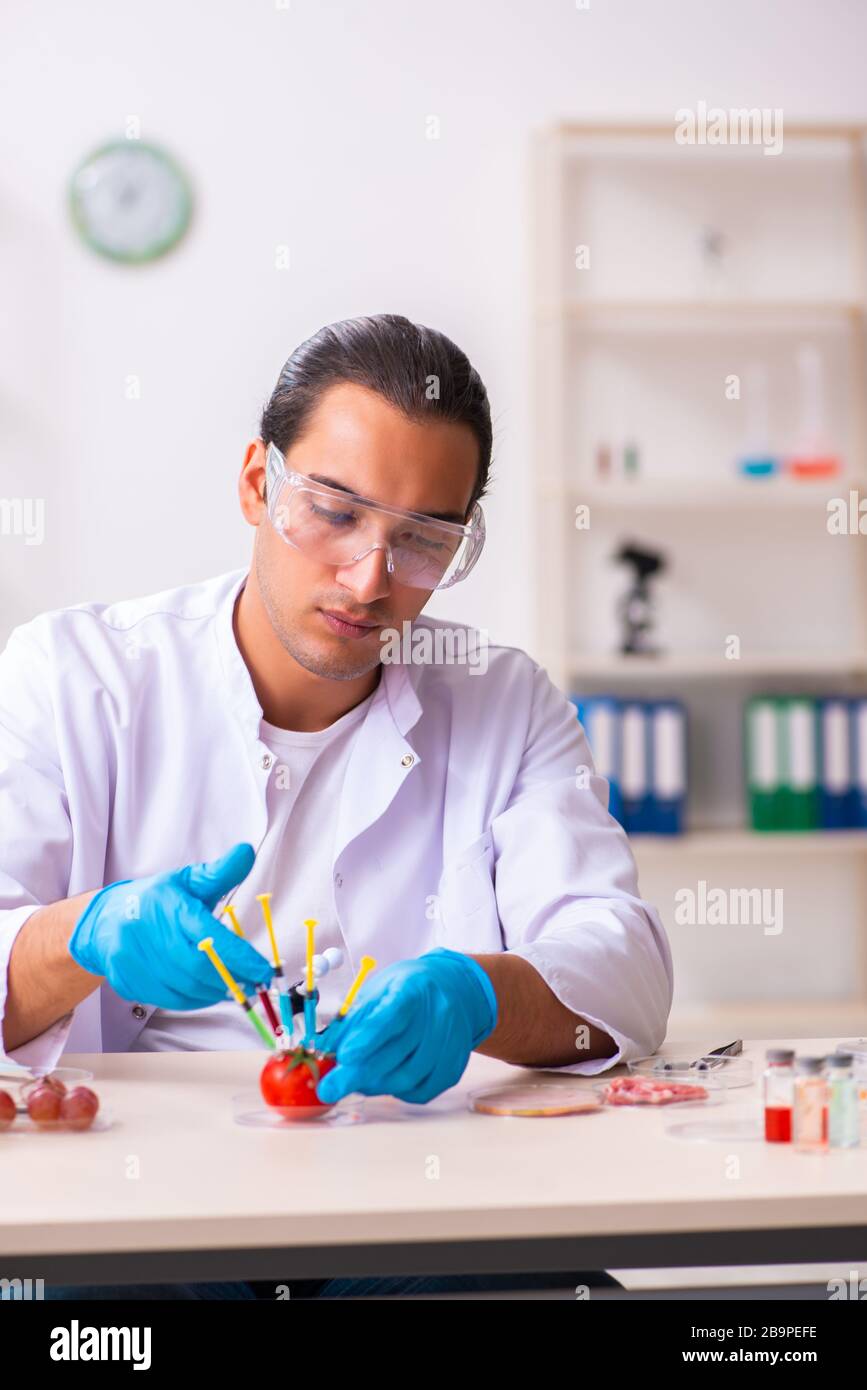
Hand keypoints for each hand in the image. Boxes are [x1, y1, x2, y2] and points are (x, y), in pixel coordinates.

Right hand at [68, 843, 272, 1009]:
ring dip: (215, 992)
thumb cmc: (154, 900)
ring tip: (233, 986)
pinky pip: (168, 999)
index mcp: (168, 906)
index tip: (264, 970)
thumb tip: (246, 852)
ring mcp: (133, 959)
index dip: (240, 956)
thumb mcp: (187, 880)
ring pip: (184, 987)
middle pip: (198, 967)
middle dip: (230, 978)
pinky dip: (194, 1000)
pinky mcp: (126, 980)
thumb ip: (220, 872)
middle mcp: (148, 933)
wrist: (105, 919)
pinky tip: (207, 991)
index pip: (209, 936)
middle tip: (252, 982)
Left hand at [317, 948, 497, 1104]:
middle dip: (357, 1074)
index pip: (392, 1015)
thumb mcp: (378, 990)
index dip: (368, 1037)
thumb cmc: (407, 989)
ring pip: (408, 1077)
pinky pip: (422, 1091)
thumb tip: (325, 1050)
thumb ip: (353, 1019)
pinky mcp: (454, 1066)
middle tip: (329, 1089)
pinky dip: (397, 1092)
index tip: (343, 1056)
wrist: (456, 990)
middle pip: (397, 1053)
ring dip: (375, 1085)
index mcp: (413, 989)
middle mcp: (438, 1015)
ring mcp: (450, 1042)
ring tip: (356, 1082)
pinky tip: (384, 1082)